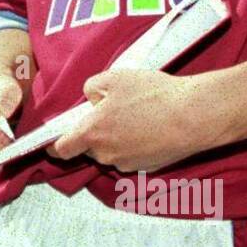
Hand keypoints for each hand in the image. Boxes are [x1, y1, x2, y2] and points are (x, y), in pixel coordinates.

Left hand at [47, 70, 212, 172]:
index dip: (54, 146)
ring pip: (113, 152)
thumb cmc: (152, 95)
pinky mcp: (148, 168)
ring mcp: (128, 164)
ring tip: (138, 115)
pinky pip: (133, 155)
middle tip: (113, 111)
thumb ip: (90, 88)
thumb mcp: (113, 78)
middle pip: (90, 148)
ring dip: (118, 138)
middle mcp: (106, 154)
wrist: (194, 115)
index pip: (62, 149)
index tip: (52, 143)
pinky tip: (151, 127)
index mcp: (92, 133)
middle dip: (96, 133)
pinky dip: (137, 144)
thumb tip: (90, 100)